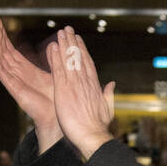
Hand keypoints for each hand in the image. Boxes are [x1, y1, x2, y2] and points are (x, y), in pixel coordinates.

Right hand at [0, 20, 60, 146]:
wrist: (57, 117)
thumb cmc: (57, 99)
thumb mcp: (55, 73)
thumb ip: (53, 59)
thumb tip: (54, 44)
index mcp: (27, 71)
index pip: (12, 52)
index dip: (6, 39)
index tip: (1, 25)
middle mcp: (18, 75)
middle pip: (4, 54)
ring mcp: (15, 82)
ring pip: (1, 60)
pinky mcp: (14, 88)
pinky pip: (2, 72)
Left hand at [46, 27, 115, 159]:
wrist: (92, 136)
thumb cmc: (99, 127)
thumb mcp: (108, 109)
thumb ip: (108, 94)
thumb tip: (112, 83)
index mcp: (94, 86)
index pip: (87, 64)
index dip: (82, 50)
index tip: (78, 40)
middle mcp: (85, 82)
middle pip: (78, 58)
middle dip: (72, 42)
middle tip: (68, 29)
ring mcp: (74, 85)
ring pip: (69, 60)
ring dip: (64, 45)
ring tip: (60, 32)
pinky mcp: (64, 90)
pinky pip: (59, 70)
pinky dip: (56, 58)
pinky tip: (53, 47)